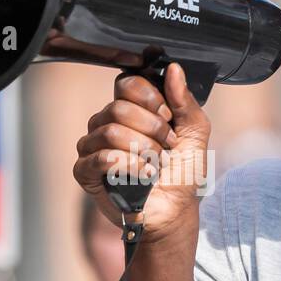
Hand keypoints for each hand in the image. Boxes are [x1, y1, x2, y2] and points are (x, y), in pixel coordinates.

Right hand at [74, 63, 210, 245]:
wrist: (175, 211)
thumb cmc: (183, 173)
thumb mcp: (195, 133)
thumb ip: (185, 101)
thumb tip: (173, 69)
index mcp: (130, 109)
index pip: (127, 84)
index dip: (152, 100)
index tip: (169, 119)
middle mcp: (106, 123)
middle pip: (118, 108)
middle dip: (152, 130)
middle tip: (166, 149)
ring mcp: (92, 147)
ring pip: (109, 131)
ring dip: (142, 151)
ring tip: (155, 166)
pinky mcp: (85, 172)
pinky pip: (98, 157)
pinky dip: (127, 166)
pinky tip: (142, 176)